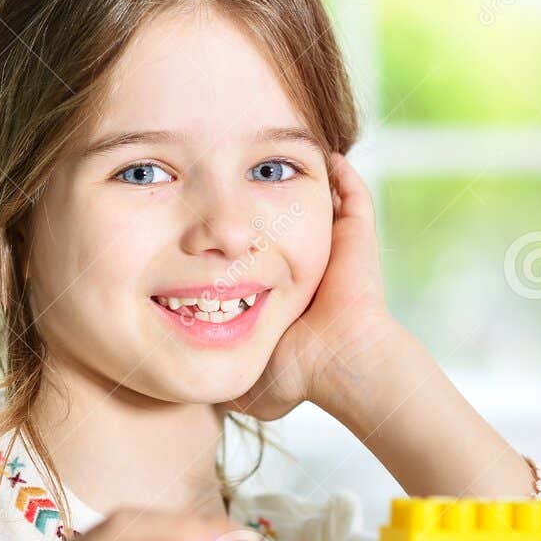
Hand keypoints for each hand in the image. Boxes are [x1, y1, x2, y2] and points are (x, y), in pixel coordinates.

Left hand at [226, 153, 399, 420]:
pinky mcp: (357, 237)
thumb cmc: (293, 373)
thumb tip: (184, 386)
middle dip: (266, 196)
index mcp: (286, 293)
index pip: (261, 254)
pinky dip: (339, 172)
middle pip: (286, 221)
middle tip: (240, 173)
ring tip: (274, 154)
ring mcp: (335, 250)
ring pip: (318, 203)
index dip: (239, 237)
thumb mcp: (242, 378)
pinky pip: (352, 193)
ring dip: (301, 179)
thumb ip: (215, 374)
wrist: (340, 364)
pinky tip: (320, 154)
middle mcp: (310, 268)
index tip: (211, 221)